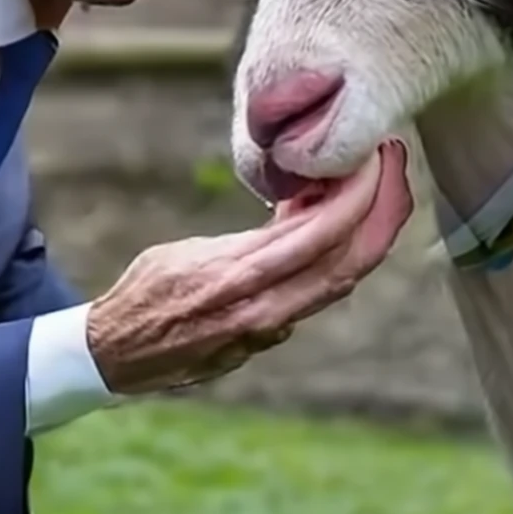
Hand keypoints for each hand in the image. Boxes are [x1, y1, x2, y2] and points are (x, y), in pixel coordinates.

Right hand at [87, 138, 412, 393]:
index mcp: (238, 275)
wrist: (117, 355)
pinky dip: (335, 259)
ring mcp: (268, 332)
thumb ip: (251, 241)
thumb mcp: (190, 250)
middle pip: (349, 262)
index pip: (321, 234)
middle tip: (395, 168)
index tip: (377, 159)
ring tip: (379, 190)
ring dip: (367, 234)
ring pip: (340, 281)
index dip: (359, 195)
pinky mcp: (265, 344)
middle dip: (384, 211)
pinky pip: (315, 297)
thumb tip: (300, 217)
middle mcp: (263, 308)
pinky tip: (340, 228)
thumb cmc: (147, 290)